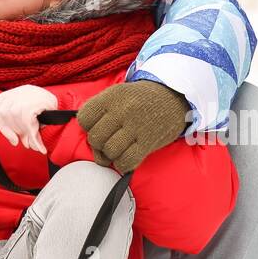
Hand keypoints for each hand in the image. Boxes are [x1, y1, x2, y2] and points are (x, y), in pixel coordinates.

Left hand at [0, 85, 57, 153]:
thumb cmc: (46, 122)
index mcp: (18, 93)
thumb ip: (2, 119)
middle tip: (20, 140)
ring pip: (13, 115)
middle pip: (2, 111)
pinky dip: (30, 133)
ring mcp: (30, 94)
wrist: (70, 121)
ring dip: (22, 132)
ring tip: (32, 140)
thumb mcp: (22, 122)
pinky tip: (38, 143)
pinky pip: (25, 119)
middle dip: (9, 130)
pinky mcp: (37, 100)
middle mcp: (23, 91)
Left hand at [76, 81, 190, 171]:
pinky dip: (123, 164)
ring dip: (112, 155)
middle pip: (95, 138)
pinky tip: (127, 156)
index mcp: (112, 96)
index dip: (88, 127)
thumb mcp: (117, 94)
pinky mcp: (148, 142)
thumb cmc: (140, 99)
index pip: (84, 118)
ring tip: (119, 148)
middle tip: (109, 140)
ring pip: (109, 151)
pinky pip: (126, 161)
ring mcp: (136, 126)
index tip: (97, 126)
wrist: (173, 96)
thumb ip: (100, 113)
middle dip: (99, 144)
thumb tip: (92, 145)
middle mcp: (122, 110)